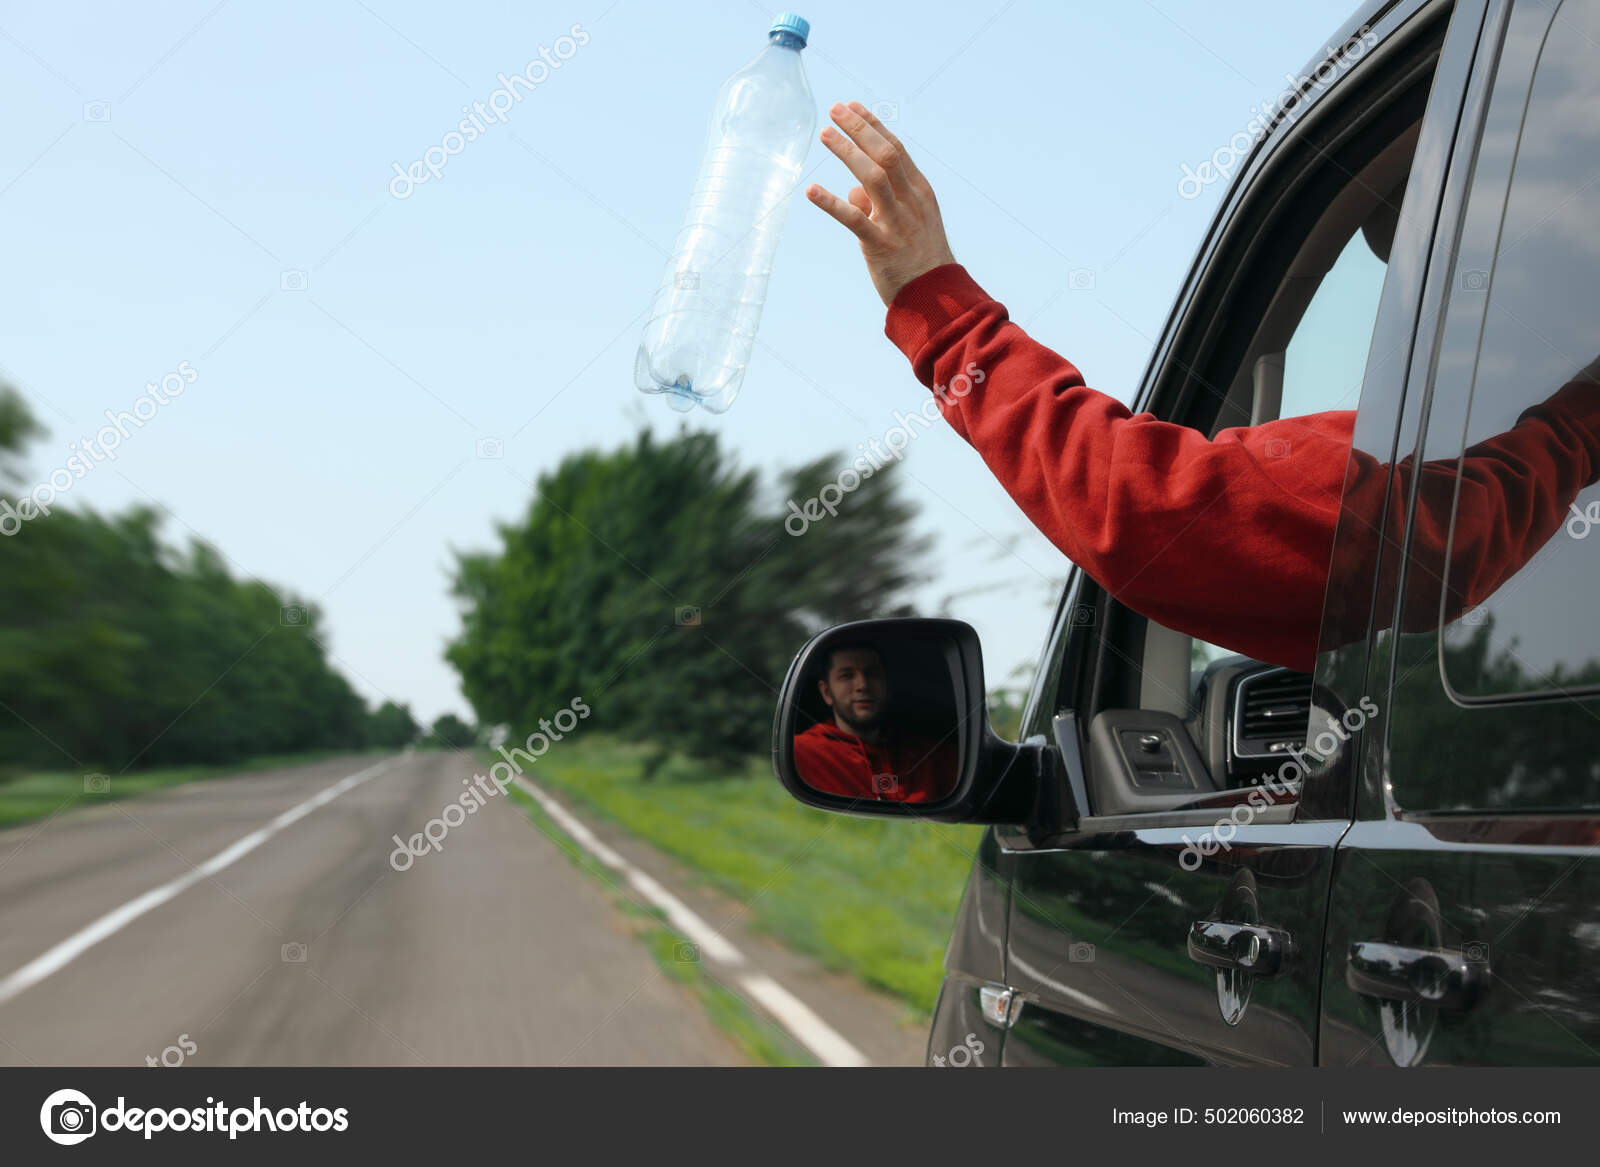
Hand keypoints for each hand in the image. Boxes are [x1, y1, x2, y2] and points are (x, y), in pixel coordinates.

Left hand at [806, 101, 956, 306]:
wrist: (937, 297)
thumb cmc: (920, 259)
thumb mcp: (908, 224)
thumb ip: (880, 204)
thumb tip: (853, 192)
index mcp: (920, 192)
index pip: (896, 149)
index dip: (873, 126)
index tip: (852, 106)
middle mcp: (910, 202)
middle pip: (885, 154)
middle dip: (859, 129)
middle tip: (834, 110)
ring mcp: (897, 223)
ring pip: (872, 177)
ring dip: (848, 152)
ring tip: (825, 135)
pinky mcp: (880, 246)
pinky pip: (854, 220)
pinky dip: (831, 203)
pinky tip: (811, 191)